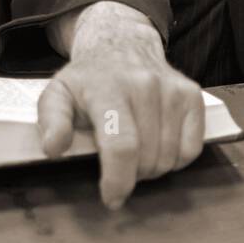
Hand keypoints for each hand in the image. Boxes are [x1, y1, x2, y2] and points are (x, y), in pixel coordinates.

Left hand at [38, 2, 204, 209]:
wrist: (122, 44)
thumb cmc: (89, 79)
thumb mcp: (58, 93)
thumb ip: (51, 120)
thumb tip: (53, 148)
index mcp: (107, 87)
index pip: (121, 145)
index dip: (118, 180)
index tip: (111, 198)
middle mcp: (144, 84)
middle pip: (147, 158)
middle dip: (131, 176)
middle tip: (119, 167)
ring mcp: (172, 89)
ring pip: (169, 157)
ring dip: (152, 169)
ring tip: (136, 155)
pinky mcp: (192, 95)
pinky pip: (191, 149)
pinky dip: (175, 159)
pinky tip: (159, 146)